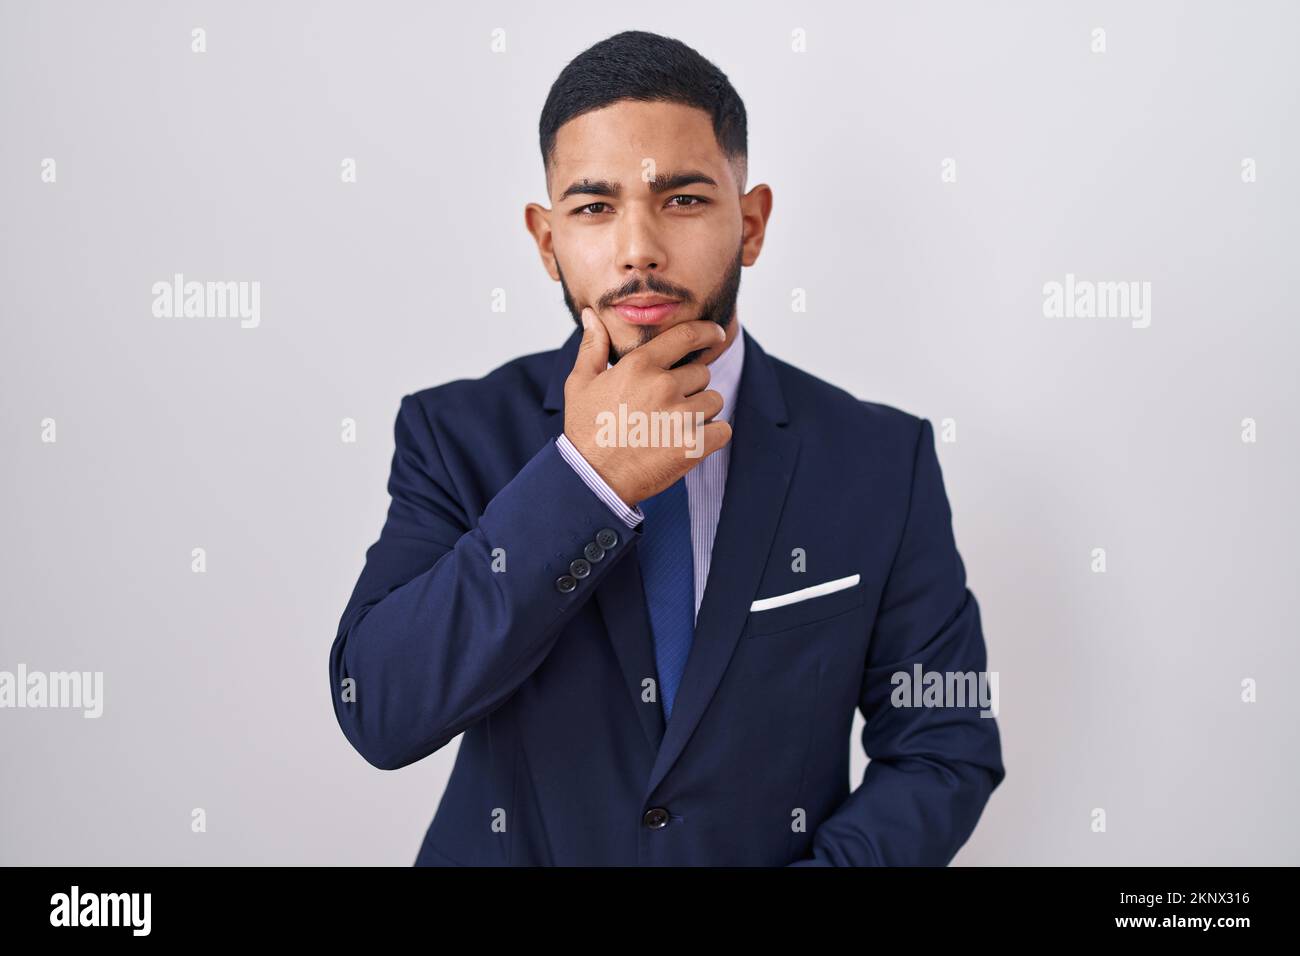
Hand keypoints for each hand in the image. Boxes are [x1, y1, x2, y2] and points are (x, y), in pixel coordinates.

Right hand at [563, 307, 733, 505]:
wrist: (592, 478)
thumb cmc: (586, 430)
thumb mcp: (580, 383)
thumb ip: (592, 346)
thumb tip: (591, 316)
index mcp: (640, 366)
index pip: (687, 336)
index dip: (707, 331)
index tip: (716, 334)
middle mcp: (663, 385)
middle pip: (702, 373)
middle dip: (691, 387)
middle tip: (667, 407)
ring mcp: (680, 415)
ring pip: (714, 401)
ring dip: (701, 412)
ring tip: (673, 426)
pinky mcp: (693, 444)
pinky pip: (723, 429)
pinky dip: (712, 436)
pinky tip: (689, 442)